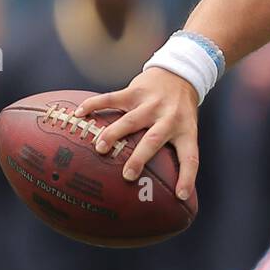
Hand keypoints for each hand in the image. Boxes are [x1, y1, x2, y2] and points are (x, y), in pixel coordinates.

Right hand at [74, 67, 200, 199]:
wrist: (180, 73)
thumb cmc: (181, 110)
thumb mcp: (187, 128)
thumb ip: (174, 150)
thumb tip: (161, 185)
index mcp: (186, 131)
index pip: (190, 158)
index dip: (187, 178)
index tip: (180, 196)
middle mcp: (169, 118)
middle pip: (154, 140)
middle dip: (140, 158)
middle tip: (127, 175)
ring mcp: (152, 104)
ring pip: (130, 120)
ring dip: (113, 134)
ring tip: (100, 148)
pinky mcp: (135, 91)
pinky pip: (111, 99)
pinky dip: (94, 105)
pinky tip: (79, 114)